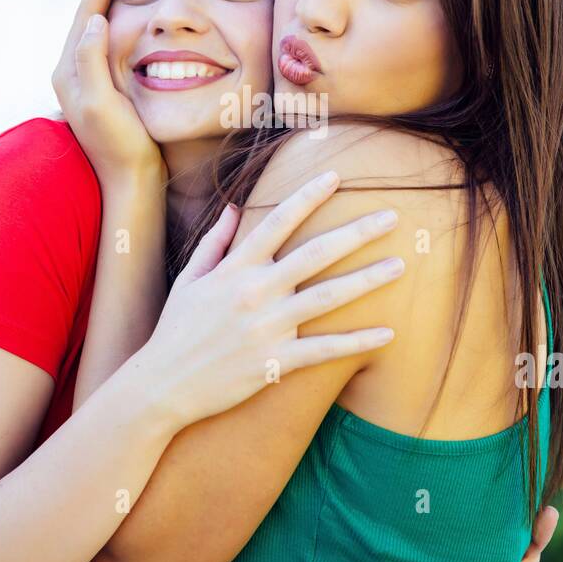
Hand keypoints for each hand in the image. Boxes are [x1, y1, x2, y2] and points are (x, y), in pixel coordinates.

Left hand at [52, 0, 164, 187]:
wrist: (130, 183)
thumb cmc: (119, 145)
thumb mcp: (102, 101)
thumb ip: (92, 60)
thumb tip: (92, 20)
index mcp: (68, 73)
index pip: (82, 17)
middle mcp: (72, 76)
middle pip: (84, 21)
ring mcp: (87, 86)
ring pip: (94, 34)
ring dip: (106, 6)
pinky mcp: (103, 95)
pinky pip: (106, 49)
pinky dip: (116, 28)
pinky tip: (127, 24)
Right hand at [136, 170, 405, 427]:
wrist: (162, 385)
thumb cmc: (176, 330)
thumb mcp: (189, 280)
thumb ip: (215, 242)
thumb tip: (231, 208)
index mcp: (235, 269)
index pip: (277, 221)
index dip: (307, 195)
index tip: (337, 176)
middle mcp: (255, 292)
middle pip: (316, 253)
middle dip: (357, 232)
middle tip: (392, 217)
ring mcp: (267, 328)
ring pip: (328, 297)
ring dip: (368, 279)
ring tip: (400, 265)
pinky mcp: (275, 362)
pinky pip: (325, 350)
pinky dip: (357, 341)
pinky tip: (388, 333)